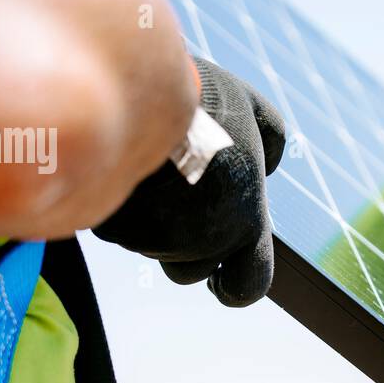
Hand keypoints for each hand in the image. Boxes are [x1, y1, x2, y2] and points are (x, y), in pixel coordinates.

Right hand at [94, 57, 285, 306]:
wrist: (136, 94)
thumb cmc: (201, 103)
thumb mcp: (253, 110)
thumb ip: (271, 140)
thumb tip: (268, 164)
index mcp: (246, 223)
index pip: (250, 286)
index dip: (236, 288)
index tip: (224, 281)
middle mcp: (204, 241)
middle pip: (191, 269)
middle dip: (186, 247)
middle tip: (179, 200)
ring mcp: (156, 240)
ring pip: (153, 251)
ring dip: (153, 228)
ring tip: (153, 177)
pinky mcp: (113, 230)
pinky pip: (118, 231)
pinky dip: (122, 210)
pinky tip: (124, 173)